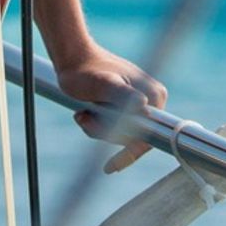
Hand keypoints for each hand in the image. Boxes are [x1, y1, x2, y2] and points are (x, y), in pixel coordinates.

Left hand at [55, 43, 167, 172]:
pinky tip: (84, 113)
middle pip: (134, 137)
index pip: (148, 136)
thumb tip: (143, 105)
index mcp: (153, 94)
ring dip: (99, 129)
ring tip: (82, 114)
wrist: (72, 58)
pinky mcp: (126, 103)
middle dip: (106, 135)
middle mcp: (151, 98)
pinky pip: (114, 126)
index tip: (109, 167)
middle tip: (84, 120)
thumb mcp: (102, 84)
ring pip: (121, 132)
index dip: (130, 152)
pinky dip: (97, 124)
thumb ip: (122, 95)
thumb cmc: (86, 70)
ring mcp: (139, 100)